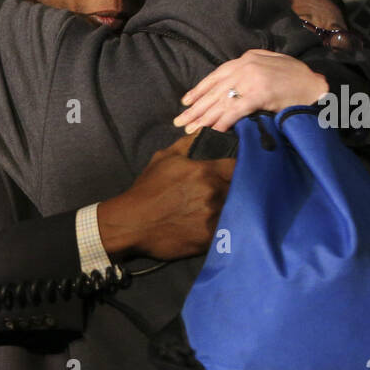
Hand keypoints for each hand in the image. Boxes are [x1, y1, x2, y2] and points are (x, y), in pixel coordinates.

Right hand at [96, 133, 234, 260]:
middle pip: (238, 189)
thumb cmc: (146, 190)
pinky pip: (223, 230)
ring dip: (226, 209)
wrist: (131, 223)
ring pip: (233, 210)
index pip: (237, 166)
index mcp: (205, 171)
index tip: (230, 173)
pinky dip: (219, 228)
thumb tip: (206, 131)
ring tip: (211, 211)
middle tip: (218, 194)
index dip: (235, 169)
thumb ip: (189, 143)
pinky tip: (206, 227)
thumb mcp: (164, 158)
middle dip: (231, 189)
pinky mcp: (209, 238)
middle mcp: (213, 192)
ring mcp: (212, 216)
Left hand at [173, 49, 327, 132]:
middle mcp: (246, 66)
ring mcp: (252, 79)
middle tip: (180, 122)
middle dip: (195, 108)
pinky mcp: (259, 93)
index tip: (185, 102)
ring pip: (221, 101)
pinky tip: (214, 129)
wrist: (316, 84)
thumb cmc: (294, 77)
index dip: (199, 90)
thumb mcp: (268, 65)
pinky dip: (224, 120)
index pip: (216, 75)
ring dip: (204, 118)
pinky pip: (235, 109)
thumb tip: (229, 86)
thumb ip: (249, 70)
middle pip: (214, 90)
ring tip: (190, 129)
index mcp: (246, 58)